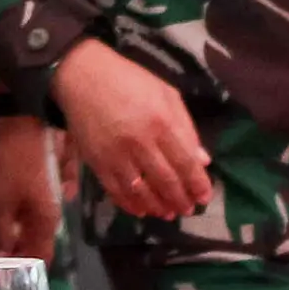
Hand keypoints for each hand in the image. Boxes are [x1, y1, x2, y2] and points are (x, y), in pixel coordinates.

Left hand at [0, 114, 64, 258]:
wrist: (25, 125)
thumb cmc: (13, 168)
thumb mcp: (0, 205)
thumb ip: (2, 235)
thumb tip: (0, 263)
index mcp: (47, 222)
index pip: (39, 258)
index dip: (20, 270)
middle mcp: (55, 213)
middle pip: (38, 242)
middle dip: (17, 252)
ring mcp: (53, 196)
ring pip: (36, 226)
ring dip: (18, 234)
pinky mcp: (47, 183)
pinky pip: (36, 209)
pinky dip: (23, 217)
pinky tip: (8, 215)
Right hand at [52, 39, 212, 219]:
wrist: (83, 77)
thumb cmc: (130, 81)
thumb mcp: (167, 94)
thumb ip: (186, 127)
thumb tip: (202, 159)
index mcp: (162, 122)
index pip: (185, 162)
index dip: (197, 184)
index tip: (205, 197)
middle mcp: (140, 143)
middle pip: (166, 180)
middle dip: (181, 199)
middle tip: (189, 209)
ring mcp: (116, 156)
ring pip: (142, 192)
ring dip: (158, 206)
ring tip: (169, 212)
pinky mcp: (97, 163)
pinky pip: (116, 192)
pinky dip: (131, 205)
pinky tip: (142, 210)